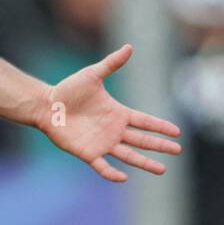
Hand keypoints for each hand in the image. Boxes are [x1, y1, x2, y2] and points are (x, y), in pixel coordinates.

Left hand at [34, 43, 181, 181]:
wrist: (46, 104)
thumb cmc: (68, 90)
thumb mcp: (92, 75)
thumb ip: (111, 64)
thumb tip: (130, 46)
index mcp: (118, 113)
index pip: (145, 121)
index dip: (160, 126)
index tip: (177, 132)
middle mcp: (113, 130)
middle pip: (142, 140)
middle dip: (159, 145)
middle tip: (177, 150)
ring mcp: (102, 143)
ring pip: (129, 155)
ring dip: (145, 162)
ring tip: (162, 169)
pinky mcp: (87, 152)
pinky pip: (103, 166)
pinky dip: (112, 173)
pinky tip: (124, 178)